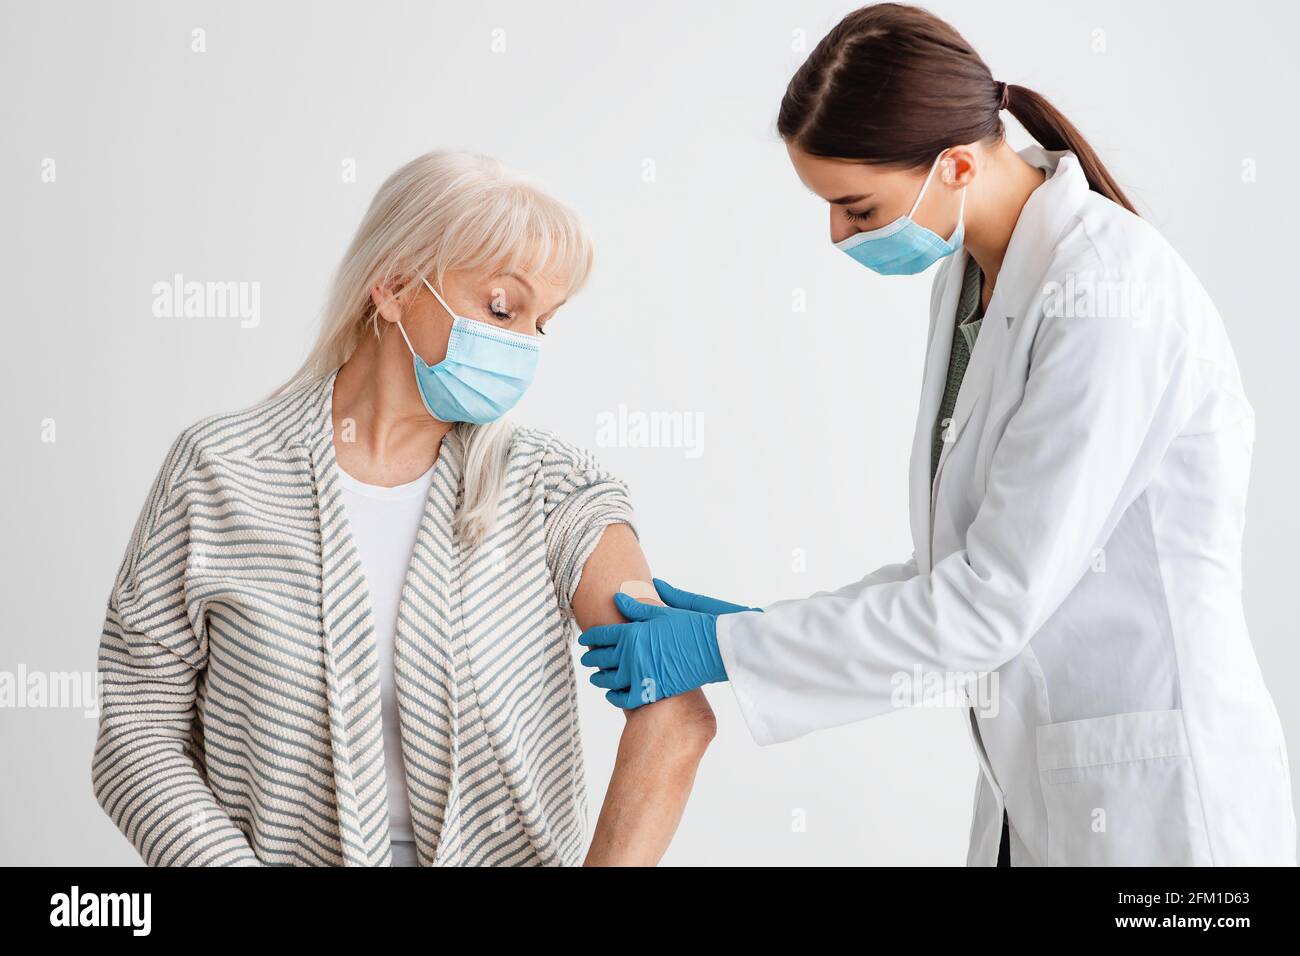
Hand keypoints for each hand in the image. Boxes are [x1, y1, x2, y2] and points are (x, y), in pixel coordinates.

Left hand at [578, 579, 760, 709]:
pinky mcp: (652, 691)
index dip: (591, 638)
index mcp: (633, 632)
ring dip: (600, 679)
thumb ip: (637, 608)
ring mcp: (640, 674)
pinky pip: (626, 698)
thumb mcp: (664, 613)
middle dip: (592, 658)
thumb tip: (619, 597)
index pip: (602, 636)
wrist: (716, 648)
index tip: (586, 640)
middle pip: (602, 658)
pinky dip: (615, 697)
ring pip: (610, 680)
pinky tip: (612, 694)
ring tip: (596, 678)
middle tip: (587, 659)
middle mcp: (631, 654)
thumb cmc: (693, 625)